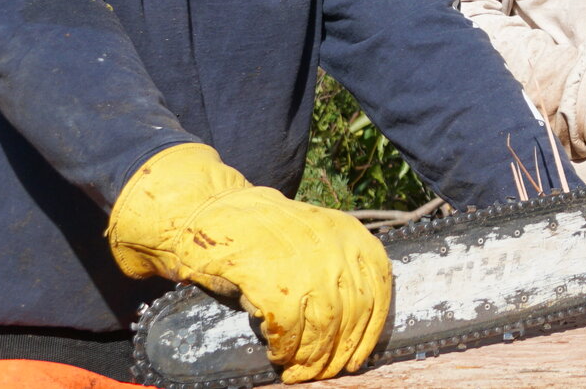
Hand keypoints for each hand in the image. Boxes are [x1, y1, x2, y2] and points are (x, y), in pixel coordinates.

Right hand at [107, 143, 391, 380]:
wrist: (209, 212)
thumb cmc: (260, 234)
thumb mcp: (312, 239)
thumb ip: (336, 269)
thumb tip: (353, 328)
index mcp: (348, 233)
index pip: (376, 290)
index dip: (368, 333)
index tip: (357, 359)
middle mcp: (331, 244)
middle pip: (350, 314)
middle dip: (336, 353)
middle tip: (321, 374)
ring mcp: (300, 259)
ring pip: (322, 326)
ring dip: (310, 359)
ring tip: (298, 371)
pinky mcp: (266, 275)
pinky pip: (288, 327)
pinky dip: (285, 350)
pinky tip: (277, 356)